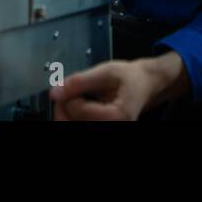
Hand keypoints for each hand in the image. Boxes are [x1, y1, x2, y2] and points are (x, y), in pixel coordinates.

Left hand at [50, 54, 186, 120]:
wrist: (147, 85)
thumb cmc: (131, 77)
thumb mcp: (107, 71)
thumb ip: (80, 81)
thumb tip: (55, 92)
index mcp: (117, 116)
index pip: (79, 112)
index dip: (67, 97)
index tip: (67, 86)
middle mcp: (114, 128)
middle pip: (73, 126)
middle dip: (63, 109)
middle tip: (64, 93)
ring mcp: (110, 130)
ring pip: (74, 128)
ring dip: (67, 115)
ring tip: (71, 99)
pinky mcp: (105, 129)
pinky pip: (81, 127)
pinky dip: (74, 118)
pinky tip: (78, 109)